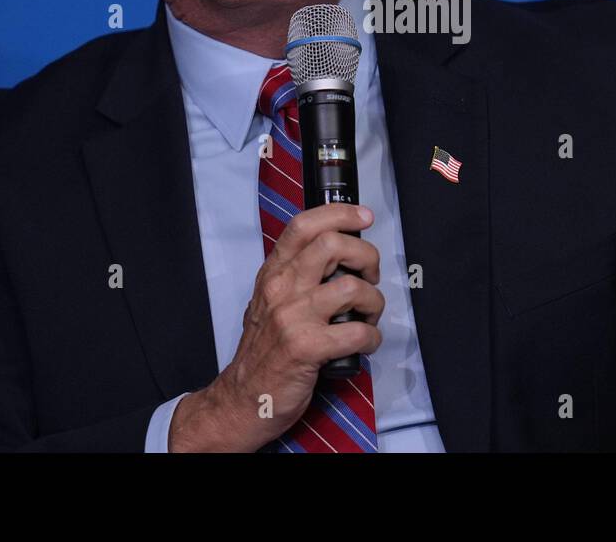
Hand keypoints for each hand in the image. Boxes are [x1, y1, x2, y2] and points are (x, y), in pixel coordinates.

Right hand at [169, 203, 383, 451]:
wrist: (241, 401)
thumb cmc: (262, 353)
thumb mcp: (268, 302)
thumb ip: (294, 275)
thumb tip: (337, 253)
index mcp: (273, 274)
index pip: (304, 226)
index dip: (340, 214)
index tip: (363, 217)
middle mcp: (281, 289)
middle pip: (333, 245)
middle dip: (367, 257)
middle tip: (370, 277)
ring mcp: (293, 318)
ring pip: (352, 288)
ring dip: (374, 303)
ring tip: (369, 317)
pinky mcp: (307, 348)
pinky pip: (358, 332)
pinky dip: (372, 338)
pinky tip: (365, 344)